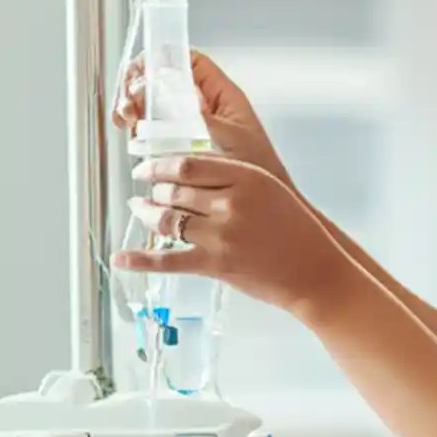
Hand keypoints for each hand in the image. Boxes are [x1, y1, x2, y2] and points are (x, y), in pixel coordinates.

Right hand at [114, 51, 294, 188]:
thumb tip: (175, 94)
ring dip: (131, 105)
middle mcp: (201, 104)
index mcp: (220, 94)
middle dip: (137, 85)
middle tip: (130, 107)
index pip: (187, 60)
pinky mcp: (176, 142)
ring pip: (150, 101)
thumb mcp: (231, 137)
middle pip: (160, 78)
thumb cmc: (258, 169)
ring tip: (127, 120)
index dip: (160, 59)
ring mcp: (187, 122)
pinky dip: (135, 126)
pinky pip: (150, 126)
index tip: (140, 75)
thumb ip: (204, 116)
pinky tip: (131, 134)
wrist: (260, 203)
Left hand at [114, 155, 350, 316]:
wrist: (314, 271)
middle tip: (145, 192)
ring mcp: (221, 235)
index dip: (159, 165)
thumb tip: (189, 173)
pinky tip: (122, 259)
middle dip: (153, 191)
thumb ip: (234, 177)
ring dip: (146, 215)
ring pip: (166, 220)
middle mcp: (231, 203)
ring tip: (139, 211)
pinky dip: (140, 260)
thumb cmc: (297, 230)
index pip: (188, 164)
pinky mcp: (215, 264)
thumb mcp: (271, 190)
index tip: (147, 167)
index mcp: (247, 178)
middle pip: (173, 190)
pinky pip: (168, 260)